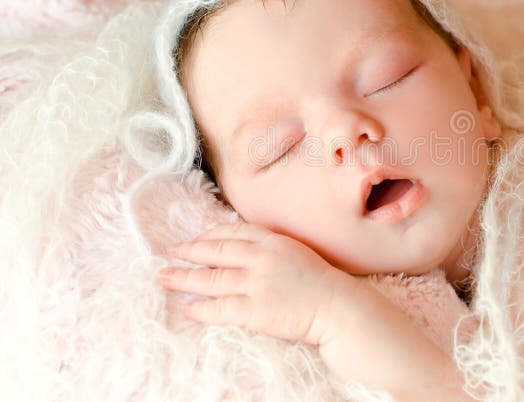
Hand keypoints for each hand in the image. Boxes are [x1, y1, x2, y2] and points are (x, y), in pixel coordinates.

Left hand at [157, 221, 353, 344]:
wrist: (338, 307)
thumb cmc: (320, 281)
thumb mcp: (294, 251)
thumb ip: (269, 247)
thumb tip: (240, 249)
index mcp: (273, 240)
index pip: (233, 231)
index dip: (210, 235)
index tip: (196, 239)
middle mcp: (262, 258)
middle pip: (216, 252)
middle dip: (189, 251)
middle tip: (170, 252)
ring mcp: (257, 284)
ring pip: (212, 280)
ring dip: (185, 279)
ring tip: (165, 278)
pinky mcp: (255, 311)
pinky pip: (221, 309)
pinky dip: (202, 309)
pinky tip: (188, 308)